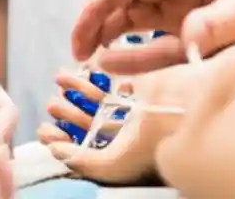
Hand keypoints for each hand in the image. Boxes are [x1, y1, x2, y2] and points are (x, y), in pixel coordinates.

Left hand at [43, 64, 193, 185]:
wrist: (188, 111)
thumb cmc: (152, 143)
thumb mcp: (113, 163)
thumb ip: (83, 162)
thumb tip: (56, 153)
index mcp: (123, 157)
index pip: (87, 151)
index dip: (65, 142)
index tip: (46, 133)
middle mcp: (129, 136)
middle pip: (91, 126)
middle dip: (68, 114)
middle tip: (52, 104)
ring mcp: (137, 111)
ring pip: (100, 103)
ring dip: (76, 92)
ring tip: (58, 82)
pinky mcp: (144, 86)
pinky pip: (114, 82)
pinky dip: (96, 77)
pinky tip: (79, 70)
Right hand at [70, 0, 234, 73]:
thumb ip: (213, 21)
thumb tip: (183, 38)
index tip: (89, 12)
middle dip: (97, 18)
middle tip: (78, 47)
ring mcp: (185, 9)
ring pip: (132, 19)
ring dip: (107, 36)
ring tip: (85, 58)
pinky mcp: (193, 34)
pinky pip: (154, 45)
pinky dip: (132, 56)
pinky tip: (110, 65)